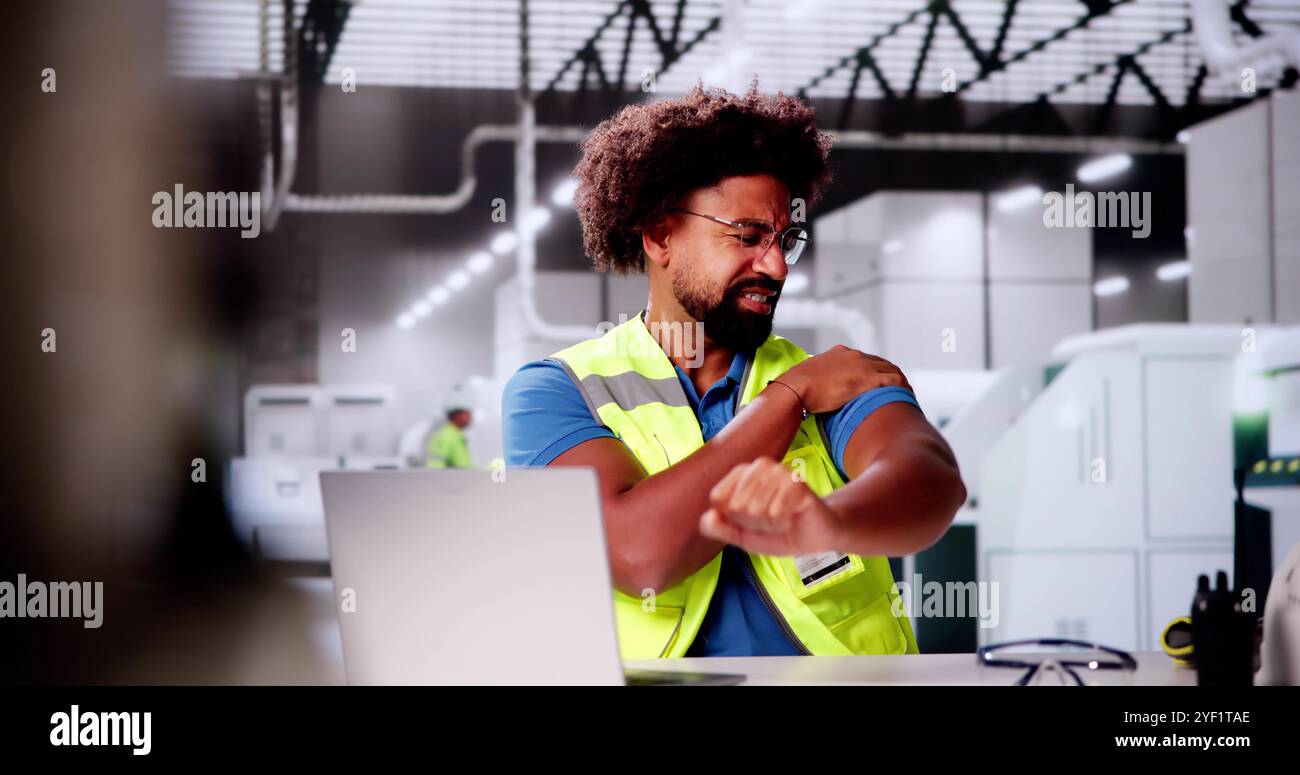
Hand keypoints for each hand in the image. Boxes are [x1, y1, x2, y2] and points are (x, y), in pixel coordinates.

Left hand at [699, 457, 842, 555]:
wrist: (815, 537)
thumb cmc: (778, 532)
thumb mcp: (743, 536)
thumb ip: (721, 528)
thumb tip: (706, 517)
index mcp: (742, 474)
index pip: (718, 498)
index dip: (732, 518)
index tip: (748, 520)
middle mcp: (760, 466)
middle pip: (737, 505)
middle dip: (752, 523)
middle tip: (770, 521)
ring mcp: (780, 472)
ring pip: (756, 508)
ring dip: (768, 524)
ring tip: (781, 520)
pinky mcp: (798, 483)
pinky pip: (776, 510)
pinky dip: (781, 522)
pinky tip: (790, 518)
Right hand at [776, 345, 909, 413]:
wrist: (795, 388)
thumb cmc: (797, 387)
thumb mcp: (811, 377)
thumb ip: (820, 379)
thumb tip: (816, 391)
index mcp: (841, 354)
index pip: (866, 360)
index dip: (875, 370)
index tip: (880, 380)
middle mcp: (854, 356)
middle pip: (881, 363)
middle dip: (891, 374)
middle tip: (898, 388)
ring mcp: (862, 366)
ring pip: (891, 371)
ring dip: (900, 381)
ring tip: (906, 393)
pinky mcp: (867, 379)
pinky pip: (893, 381)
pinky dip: (901, 387)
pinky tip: (905, 396)